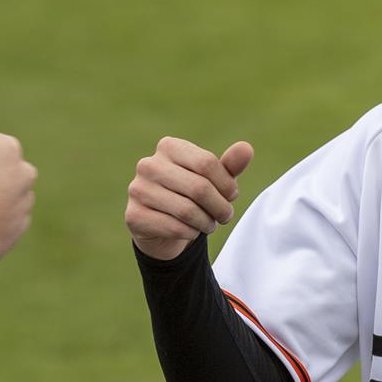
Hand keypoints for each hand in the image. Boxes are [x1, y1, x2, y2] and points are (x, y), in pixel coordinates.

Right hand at [125, 137, 253, 259]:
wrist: (161, 225)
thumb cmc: (191, 195)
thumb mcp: (214, 179)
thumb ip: (230, 164)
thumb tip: (247, 148)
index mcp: (169, 147)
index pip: (207, 163)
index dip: (227, 184)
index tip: (232, 196)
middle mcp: (148, 165)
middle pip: (199, 188)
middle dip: (220, 207)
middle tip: (225, 216)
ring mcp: (138, 190)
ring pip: (187, 210)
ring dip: (206, 222)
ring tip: (209, 224)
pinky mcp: (134, 215)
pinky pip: (174, 227)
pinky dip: (190, 233)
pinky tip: (191, 231)